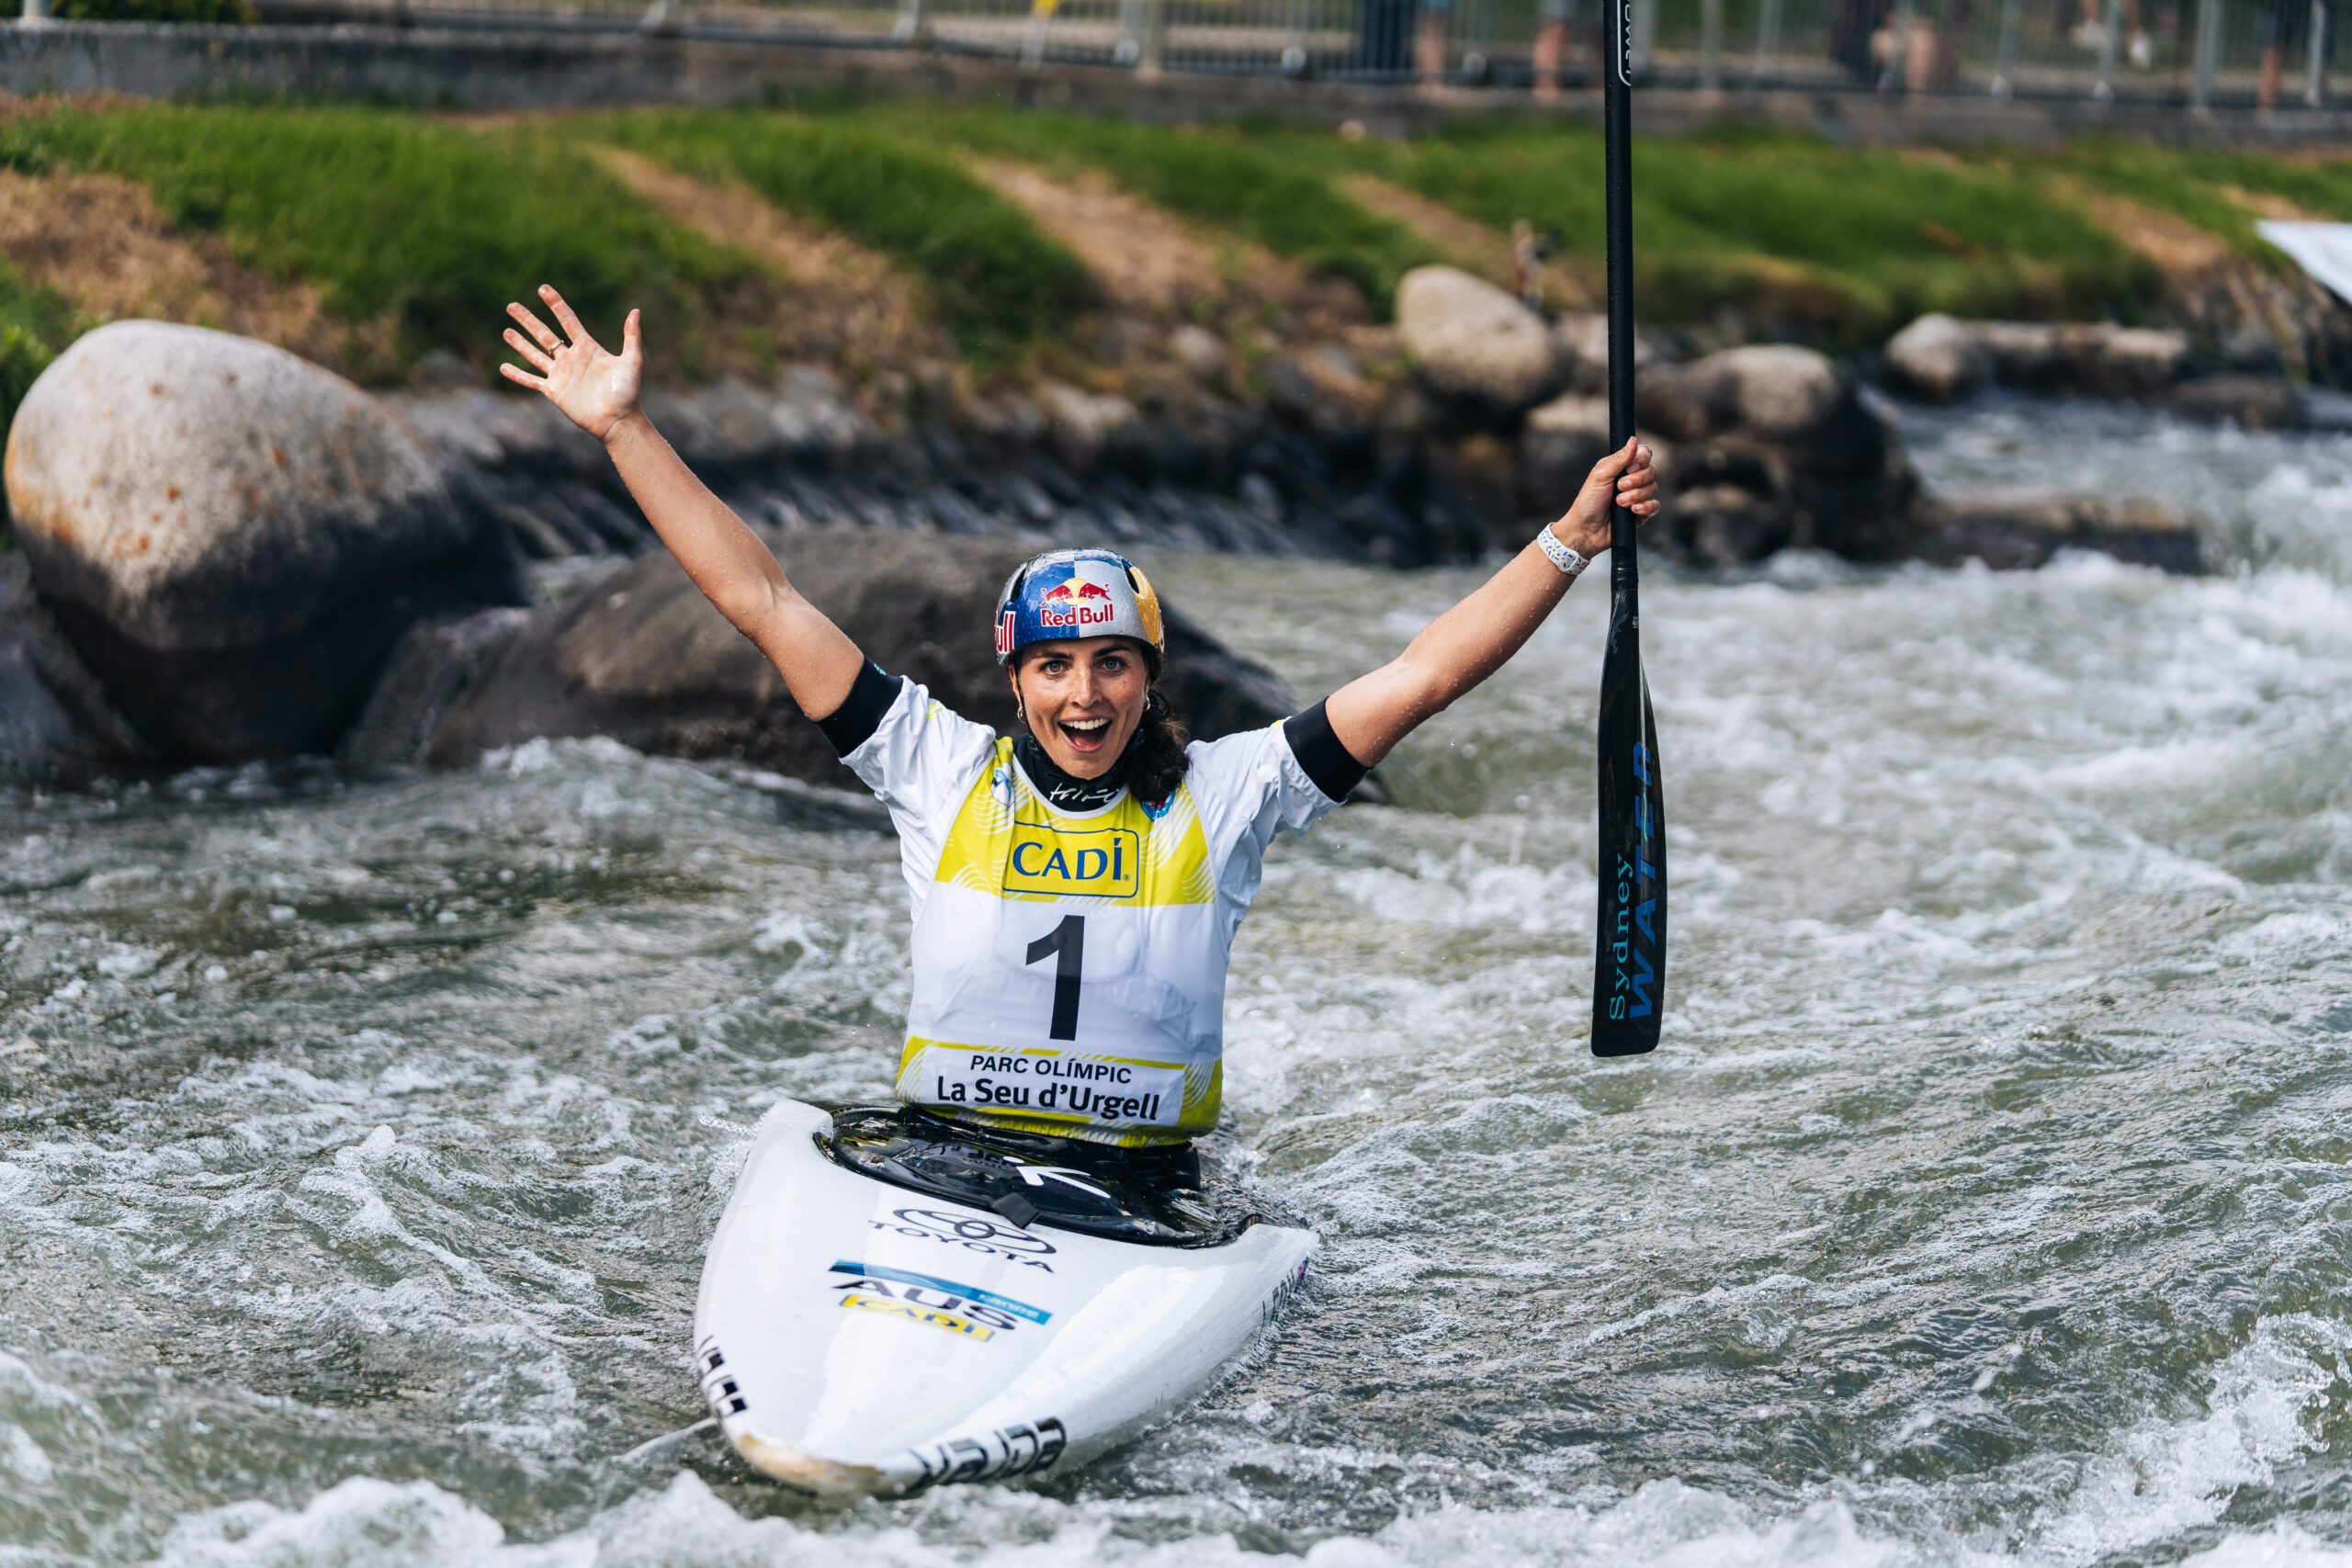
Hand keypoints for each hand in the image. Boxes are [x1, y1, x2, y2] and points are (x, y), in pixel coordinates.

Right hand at [501, 285, 641, 444]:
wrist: (618, 420)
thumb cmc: (628, 391)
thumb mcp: (632, 361)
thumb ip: (631, 336)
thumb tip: (635, 311)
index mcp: (587, 347)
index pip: (567, 320)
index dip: (555, 304)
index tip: (543, 288)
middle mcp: (571, 358)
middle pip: (544, 334)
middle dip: (527, 320)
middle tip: (511, 306)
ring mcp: (561, 374)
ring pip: (534, 354)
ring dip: (519, 343)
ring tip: (505, 331)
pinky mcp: (554, 391)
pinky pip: (531, 381)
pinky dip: (517, 375)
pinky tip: (503, 367)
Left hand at [1550, 439, 1659, 558]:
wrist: (1586, 529)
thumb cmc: (1588, 502)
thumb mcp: (1600, 476)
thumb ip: (1618, 459)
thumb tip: (1633, 440)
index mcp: (1622, 466)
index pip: (1644, 454)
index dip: (1641, 460)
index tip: (1629, 468)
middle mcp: (1633, 479)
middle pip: (1652, 470)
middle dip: (1637, 480)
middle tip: (1619, 487)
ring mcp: (1639, 496)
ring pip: (1654, 488)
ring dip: (1636, 496)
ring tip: (1619, 503)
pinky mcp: (1642, 512)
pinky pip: (1655, 505)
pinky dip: (1645, 507)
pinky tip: (1632, 511)